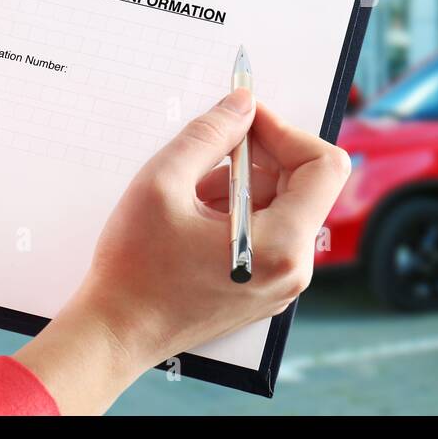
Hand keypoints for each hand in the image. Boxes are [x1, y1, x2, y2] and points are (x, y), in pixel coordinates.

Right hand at [14, 88, 349, 413]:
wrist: (114, 334)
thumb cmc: (133, 270)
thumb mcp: (162, 182)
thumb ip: (210, 133)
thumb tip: (243, 104)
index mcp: (281, 247)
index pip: (324, 166)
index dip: (287, 131)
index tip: (246, 120)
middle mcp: (293, 269)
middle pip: (304, 183)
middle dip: (262, 154)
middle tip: (213, 146)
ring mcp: (280, 282)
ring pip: (283, 205)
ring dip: (244, 181)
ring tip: (192, 192)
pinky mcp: (263, 286)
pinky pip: (269, 230)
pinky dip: (239, 208)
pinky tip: (195, 214)